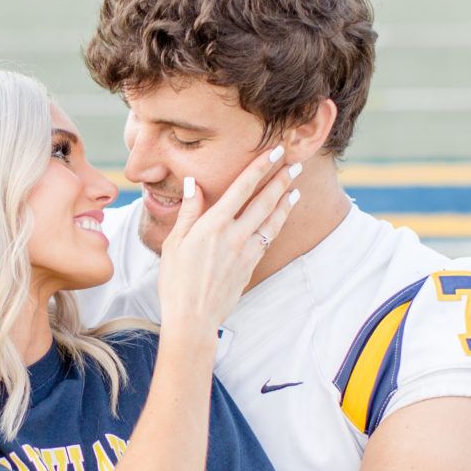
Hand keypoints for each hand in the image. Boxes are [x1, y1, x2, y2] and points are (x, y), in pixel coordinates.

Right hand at [157, 149, 299, 334]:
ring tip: (296, 188)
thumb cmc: (176, 282)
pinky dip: (277, 224)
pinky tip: (280, 218)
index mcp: (213, 225)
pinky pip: (268, 239)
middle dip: (281, 180)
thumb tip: (193, 183)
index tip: (274, 151)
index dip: (260, 166)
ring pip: (272, 221)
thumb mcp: (174, 243)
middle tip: (296, 163)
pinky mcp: (250, 267)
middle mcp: (234, 235)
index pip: (242, 187)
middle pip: (264, 201)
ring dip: (285, 202)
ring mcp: (245, 252)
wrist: (193, 318)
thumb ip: (188, 211)